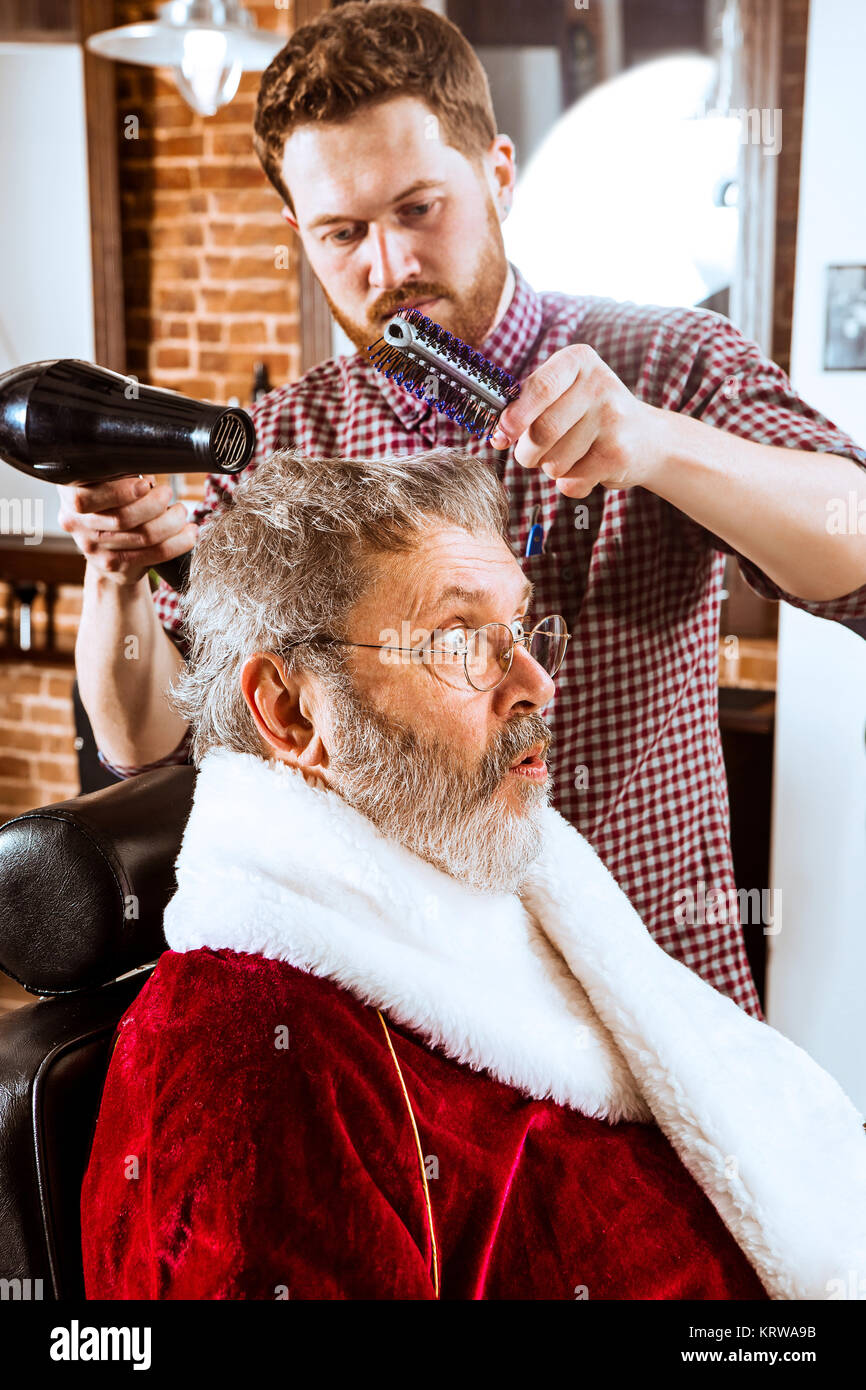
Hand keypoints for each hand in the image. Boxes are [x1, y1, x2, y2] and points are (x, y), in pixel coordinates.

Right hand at [57, 475, 198, 586]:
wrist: (105, 552)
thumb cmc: (111, 504)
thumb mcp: (106, 483)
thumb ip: (119, 473)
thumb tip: (151, 460)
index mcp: (71, 497)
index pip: (85, 498)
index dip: (118, 492)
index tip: (144, 485)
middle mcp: (77, 524)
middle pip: (122, 518)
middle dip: (155, 504)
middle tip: (168, 494)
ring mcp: (94, 549)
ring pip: (143, 536)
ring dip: (172, 522)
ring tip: (182, 513)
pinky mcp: (115, 565)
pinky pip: (154, 554)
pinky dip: (178, 543)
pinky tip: (189, 533)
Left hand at [489, 344, 665, 496]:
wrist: (647, 438)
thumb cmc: (589, 415)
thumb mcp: (563, 395)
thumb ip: (527, 406)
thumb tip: (497, 434)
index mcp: (578, 360)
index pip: (540, 387)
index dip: (515, 416)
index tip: (501, 435)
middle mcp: (600, 384)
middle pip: (542, 430)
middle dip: (528, 453)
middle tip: (532, 455)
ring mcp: (613, 419)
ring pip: (554, 461)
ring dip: (550, 469)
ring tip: (569, 456)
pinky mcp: (619, 453)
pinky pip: (571, 482)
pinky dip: (570, 484)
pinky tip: (587, 469)